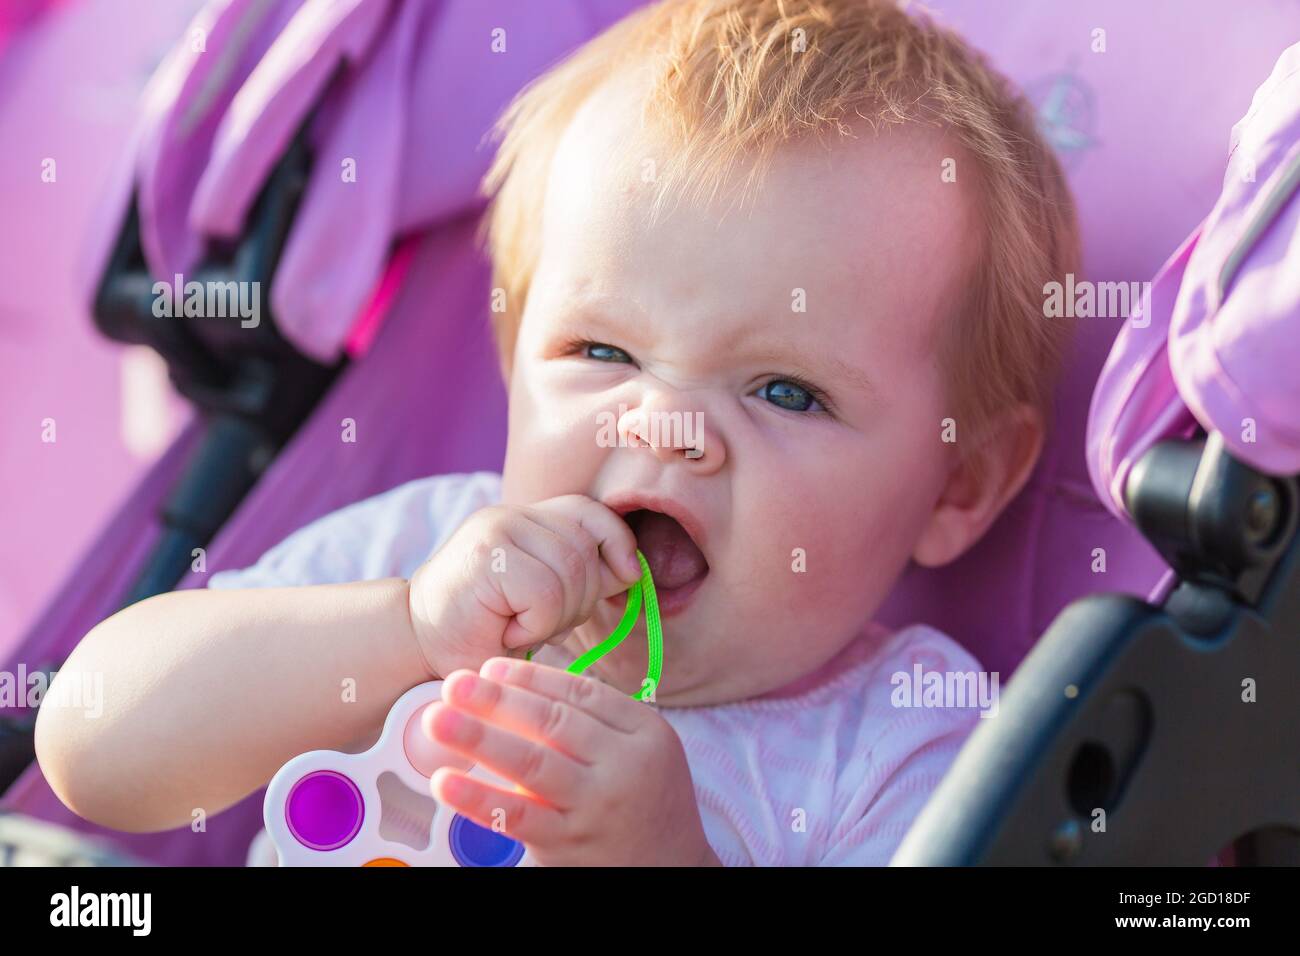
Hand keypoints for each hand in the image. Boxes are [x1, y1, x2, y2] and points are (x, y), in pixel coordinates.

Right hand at [407, 496, 642, 680]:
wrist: (414, 648)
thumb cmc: (481, 631)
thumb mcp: (542, 599)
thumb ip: (581, 576)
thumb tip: (633, 568)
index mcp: (525, 520)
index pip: (589, 511)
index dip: (616, 540)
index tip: (627, 575)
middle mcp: (510, 514)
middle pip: (585, 547)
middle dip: (581, 598)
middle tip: (539, 622)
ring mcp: (497, 528)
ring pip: (572, 570)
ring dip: (556, 615)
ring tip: (519, 626)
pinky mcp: (488, 554)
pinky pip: (548, 593)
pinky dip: (536, 624)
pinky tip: (506, 630)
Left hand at [423, 658, 718, 865]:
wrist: (675, 872)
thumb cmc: (648, 802)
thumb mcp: (644, 750)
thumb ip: (596, 722)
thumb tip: (522, 686)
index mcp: (645, 731)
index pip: (581, 693)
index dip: (530, 677)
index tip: (490, 667)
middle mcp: (624, 765)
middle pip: (552, 722)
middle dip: (497, 699)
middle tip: (454, 682)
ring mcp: (596, 806)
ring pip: (531, 763)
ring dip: (479, 737)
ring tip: (438, 718)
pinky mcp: (570, 844)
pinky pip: (518, 815)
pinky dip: (479, 797)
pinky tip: (446, 781)